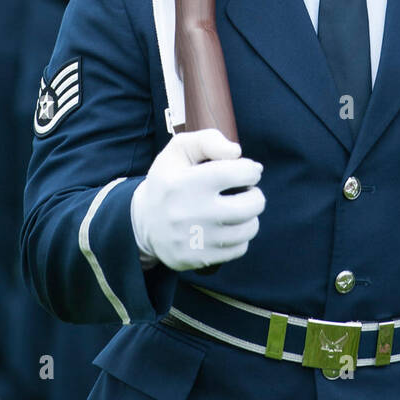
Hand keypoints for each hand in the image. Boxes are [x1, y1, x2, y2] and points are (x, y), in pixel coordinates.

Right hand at [130, 127, 264, 270]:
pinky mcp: (198, 259)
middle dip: (255, 195)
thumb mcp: (179, 150)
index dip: (250, 170)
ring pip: (248, 229)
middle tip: (246, 192)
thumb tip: (237, 152)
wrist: (143, 222)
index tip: (247, 171)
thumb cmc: (169, 180)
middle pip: (251, 205)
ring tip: (237, 210)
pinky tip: (228, 228)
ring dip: (250, 217)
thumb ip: (208, 140)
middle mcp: (190, 212)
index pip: (239, 173)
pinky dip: (240, 237)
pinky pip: (239, 249)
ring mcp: (195, 239)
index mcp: (186, 182)